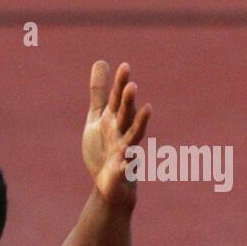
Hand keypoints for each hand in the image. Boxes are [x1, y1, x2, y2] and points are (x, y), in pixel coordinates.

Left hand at [82, 60, 151, 207]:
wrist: (110, 184)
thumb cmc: (105, 148)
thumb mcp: (98, 118)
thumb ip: (100, 93)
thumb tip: (100, 61)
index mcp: (115, 119)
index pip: (118, 99)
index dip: (120, 84)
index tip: (124, 66)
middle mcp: (122, 132)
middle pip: (126, 115)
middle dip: (129, 101)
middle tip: (132, 85)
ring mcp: (124, 152)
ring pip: (133, 136)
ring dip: (139, 123)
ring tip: (147, 109)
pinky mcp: (121, 172)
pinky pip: (125, 167)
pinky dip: (127, 163)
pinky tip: (127, 158)